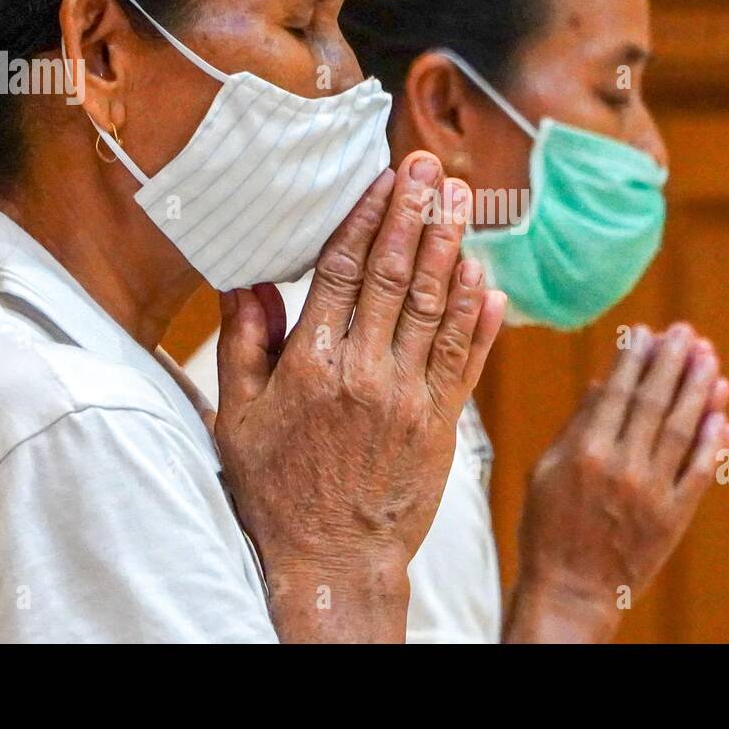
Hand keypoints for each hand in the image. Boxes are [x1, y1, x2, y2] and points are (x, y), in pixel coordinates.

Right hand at [214, 152, 505, 641]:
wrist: (334, 562)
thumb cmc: (277, 490)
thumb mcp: (238, 418)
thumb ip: (244, 345)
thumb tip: (247, 281)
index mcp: (313, 367)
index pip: (345, 273)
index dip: (367, 219)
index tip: (384, 178)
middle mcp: (367, 374)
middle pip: (398, 277)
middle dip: (416, 214)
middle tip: (431, 166)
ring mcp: (412, 398)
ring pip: (439, 307)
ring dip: (452, 248)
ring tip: (462, 199)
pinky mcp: (444, 423)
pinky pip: (468, 359)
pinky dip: (482, 317)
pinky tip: (489, 277)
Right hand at [506, 323, 728, 642]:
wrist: (570, 591)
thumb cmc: (548, 529)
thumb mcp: (546, 471)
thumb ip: (578, 425)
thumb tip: (606, 382)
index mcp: (584, 452)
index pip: (617, 393)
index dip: (635, 359)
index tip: (647, 332)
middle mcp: (620, 468)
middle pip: (653, 403)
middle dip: (671, 362)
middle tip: (686, 332)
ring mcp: (650, 493)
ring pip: (681, 430)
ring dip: (698, 391)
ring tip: (709, 359)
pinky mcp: (673, 518)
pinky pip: (699, 473)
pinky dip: (712, 443)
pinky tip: (722, 416)